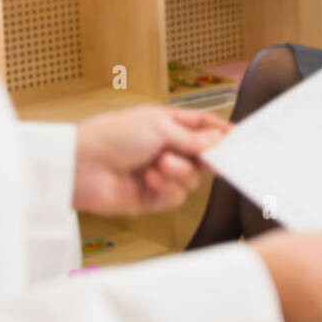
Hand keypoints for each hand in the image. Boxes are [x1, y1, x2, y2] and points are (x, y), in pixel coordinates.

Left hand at [72, 106, 229, 214]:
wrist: (81, 166)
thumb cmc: (113, 135)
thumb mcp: (159, 127)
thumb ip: (192, 137)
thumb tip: (218, 139)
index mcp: (166, 124)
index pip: (202, 126)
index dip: (221, 132)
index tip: (240, 139)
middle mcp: (164, 148)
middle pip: (201, 157)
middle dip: (201, 158)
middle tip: (207, 159)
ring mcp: (158, 173)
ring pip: (190, 180)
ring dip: (177, 172)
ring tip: (157, 165)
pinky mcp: (150, 198)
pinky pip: (175, 197)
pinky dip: (164, 188)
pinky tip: (147, 180)